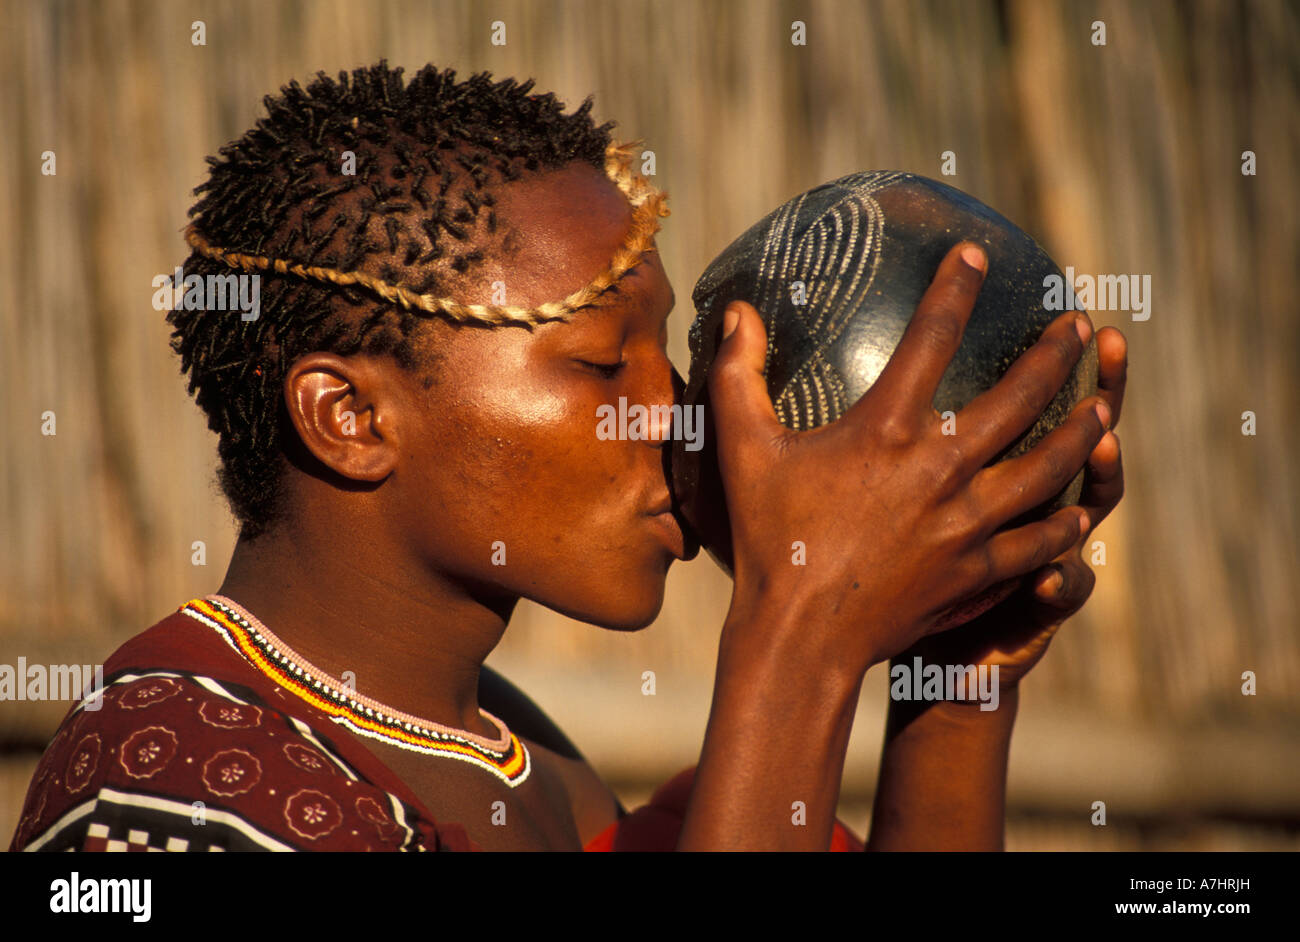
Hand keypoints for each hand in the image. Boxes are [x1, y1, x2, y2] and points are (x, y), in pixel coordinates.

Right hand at [709, 242, 1110, 682]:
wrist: (802, 636)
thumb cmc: (770, 539)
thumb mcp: (742, 450)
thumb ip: (738, 375)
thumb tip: (736, 312)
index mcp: (886, 430)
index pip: (932, 338)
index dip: (955, 288)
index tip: (975, 255)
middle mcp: (941, 468)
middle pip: (1019, 398)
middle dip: (1055, 354)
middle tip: (1078, 324)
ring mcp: (968, 523)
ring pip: (1047, 466)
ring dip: (1080, 430)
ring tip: (1103, 406)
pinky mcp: (979, 571)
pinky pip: (1039, 540)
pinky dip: (1064, 521)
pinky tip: (1081, 509)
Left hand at [894, 325, 1126, 693]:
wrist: (916, 646)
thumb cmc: (892, 561)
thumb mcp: (898, 492)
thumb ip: (887, 432)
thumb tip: (809, 363)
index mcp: (999, 466)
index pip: (1033, 400)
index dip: (1052, 353)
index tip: (1058, 303)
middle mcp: (1032, 501)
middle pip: (1081, 434)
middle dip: (1100, 387)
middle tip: (1106, 340)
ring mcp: (1041, 551)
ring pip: (1086, 505)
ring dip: (1097, 473)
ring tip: (1102, 442)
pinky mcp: (1034, 608)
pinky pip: (1058, 591)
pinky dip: (1061, 583)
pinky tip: (1050, 578)